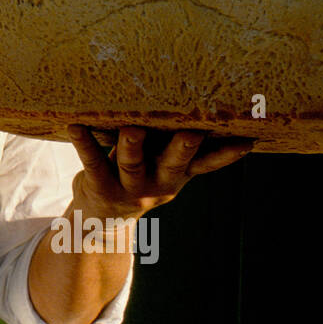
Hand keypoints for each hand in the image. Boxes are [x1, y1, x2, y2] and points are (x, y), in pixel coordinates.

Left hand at [65, 125, 252, 221]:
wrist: (102, 220)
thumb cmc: (139, 176)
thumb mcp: (166, 166)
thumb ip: (181, 144)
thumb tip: (205, 103)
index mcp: (179, 173)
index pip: (208, 162)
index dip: (227, 154)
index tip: (247, 140)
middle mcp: (159, 182)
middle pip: (175, 162)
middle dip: (184, 146)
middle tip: (193, 131)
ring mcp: (130, 187)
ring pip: (132, 163)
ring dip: (133, 145)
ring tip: (132, 129)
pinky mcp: (100, 187)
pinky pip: (91, 162)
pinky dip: (84, 143)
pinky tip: (75, 127)